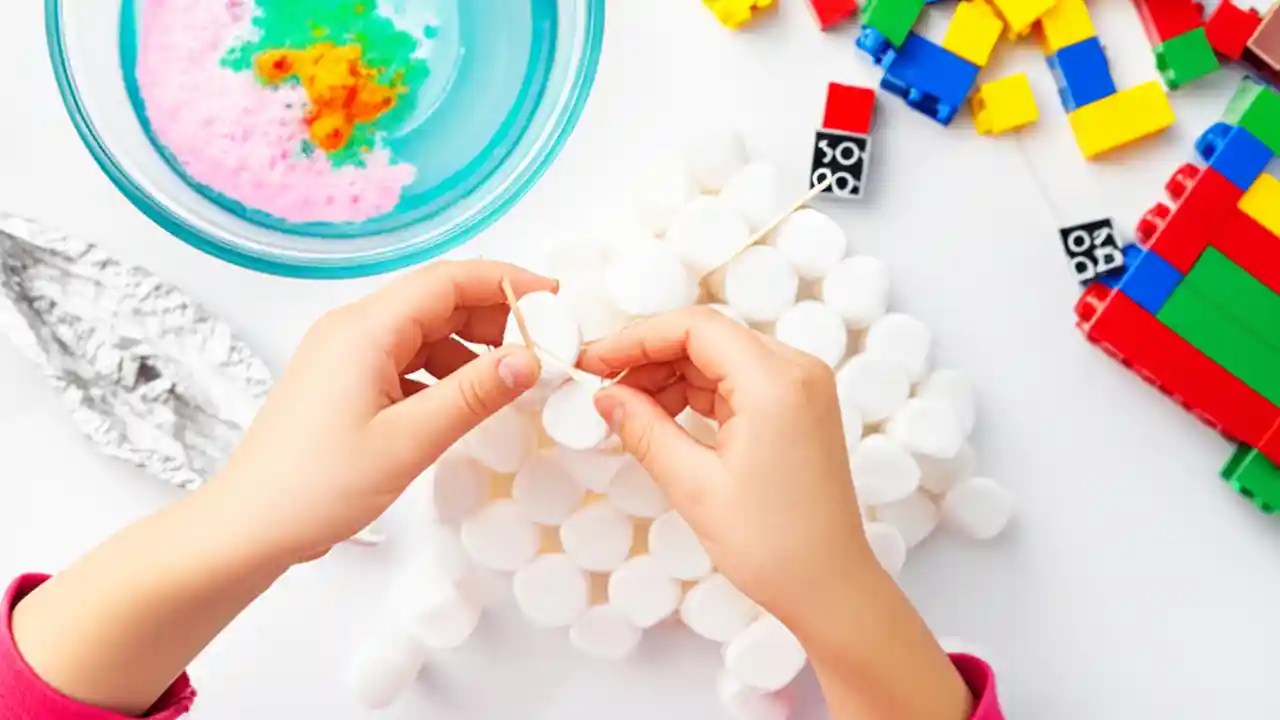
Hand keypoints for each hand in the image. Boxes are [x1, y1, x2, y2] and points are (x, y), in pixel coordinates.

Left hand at [210, 260, 552, 564]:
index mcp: (364, 328)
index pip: (449, 280)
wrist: (249, 527)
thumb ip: (473, 395)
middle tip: (543, 347)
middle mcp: (353, 329)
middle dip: (495, 318)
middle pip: (438, 300)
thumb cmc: (316, 486)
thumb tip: (528, 359)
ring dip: (472, 349)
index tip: (555, 300)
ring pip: (425, 331)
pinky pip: (407, 359)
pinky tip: (468, 401)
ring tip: (512, 380)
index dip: (507, 282)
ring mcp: (346, 355)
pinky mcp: (344, 382)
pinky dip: (445, 372)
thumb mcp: (409, 440)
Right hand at [579, 307, 970, 719]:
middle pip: (707, 337)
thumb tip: (606, 397)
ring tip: (627, 411)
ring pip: (720, 357)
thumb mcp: (694, 486)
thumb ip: (645, 430)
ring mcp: (802, 388)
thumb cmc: (774, 545)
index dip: (636, 338)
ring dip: (670, 376)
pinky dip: (697, 394)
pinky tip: (661, 418)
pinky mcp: (798, 408)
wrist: (831, 587)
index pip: (694, 327)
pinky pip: (738, 382)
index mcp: (776, 382)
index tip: (594, 362)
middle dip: (650, 357)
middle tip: (602, 388)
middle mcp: (797, 371)